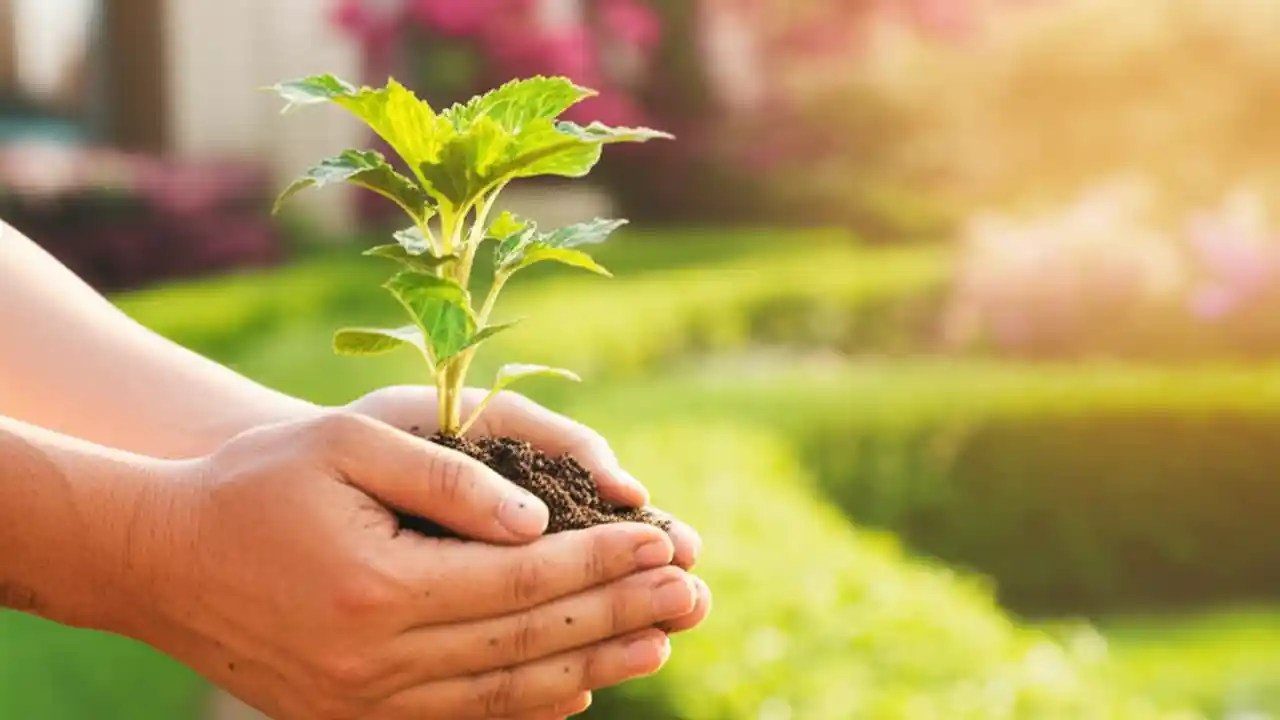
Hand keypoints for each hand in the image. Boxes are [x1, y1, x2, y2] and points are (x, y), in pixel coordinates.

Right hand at [122, 412, 699, 718]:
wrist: (160, 558)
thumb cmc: (257, 483)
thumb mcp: (348, 445)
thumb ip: (451, 480)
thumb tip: (540, 520)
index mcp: (380, 586)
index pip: (525, 578)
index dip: (601, 558)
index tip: (664, 538)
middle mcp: (377, 661)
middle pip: (529, 641)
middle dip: (619, 612)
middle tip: (693, 594)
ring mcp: (362, 703)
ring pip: (505, 693)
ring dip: (591, 664)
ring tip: (660, 642)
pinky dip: (527, 706)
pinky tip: (579, 687)